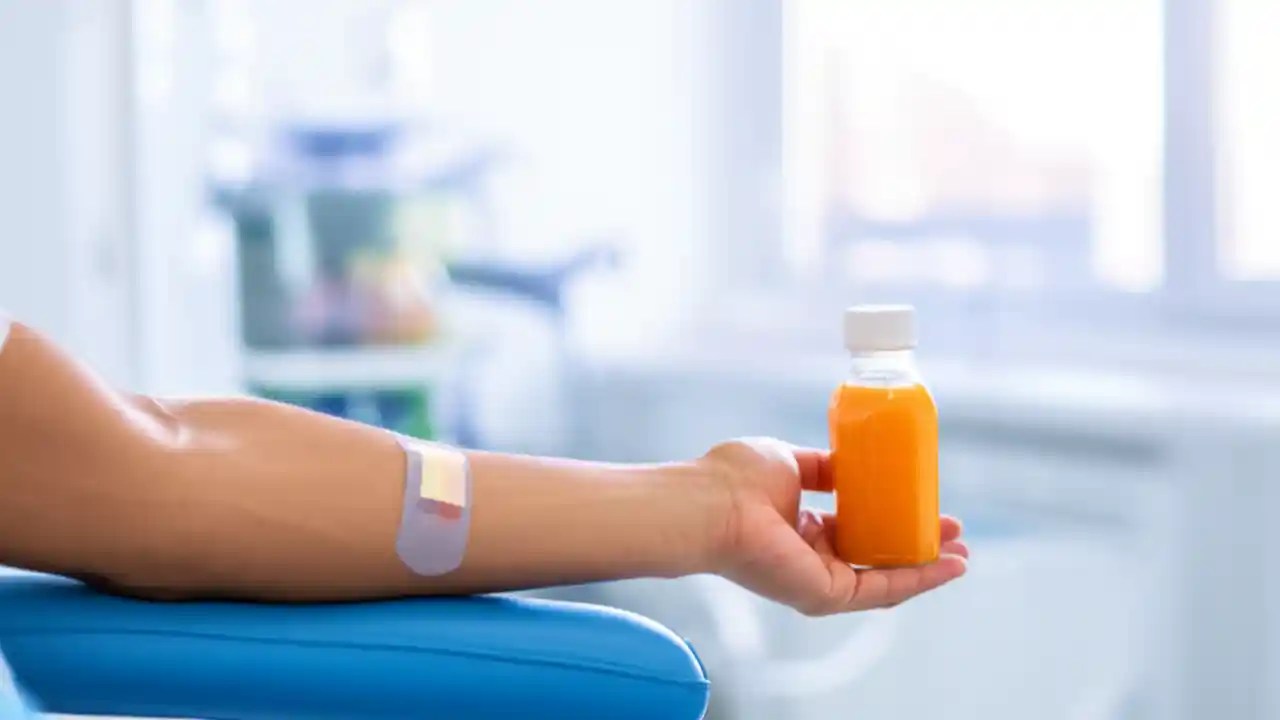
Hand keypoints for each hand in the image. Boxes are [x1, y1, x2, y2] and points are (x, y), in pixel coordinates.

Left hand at [698, 437, 967, 615]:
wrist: (711, 506)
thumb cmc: (735, 479)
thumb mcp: (789, 461)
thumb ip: (820, 467)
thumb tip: (849, 462)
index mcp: (798, 526)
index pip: (852, 528)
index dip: (889, 517)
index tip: (922, 501)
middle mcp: (809, 558)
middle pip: (874, 556)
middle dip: (916, 544)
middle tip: (952, 530)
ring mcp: (818, 580)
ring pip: (884, 577)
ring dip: (926, 566)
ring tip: (962, 552)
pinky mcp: (826, 594)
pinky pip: (881, 590)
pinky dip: (918, 579)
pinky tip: (948, 567)